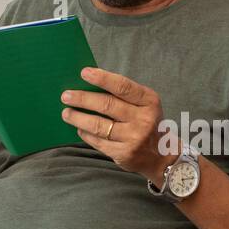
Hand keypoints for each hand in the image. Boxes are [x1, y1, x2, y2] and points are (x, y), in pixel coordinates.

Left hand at [60, 67, 167, 181]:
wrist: (162, 155)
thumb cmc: (147, 123)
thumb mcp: (144, 105)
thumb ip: (123, 95)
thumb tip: (89, 85)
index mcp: (149, 101)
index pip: (123, 86)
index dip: (102, 78)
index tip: (84, 73)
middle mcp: (143, 119)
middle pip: (107, 105)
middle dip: (83, 99)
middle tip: (66, 95)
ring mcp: (134, 138)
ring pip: (99, 125)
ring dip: (78, 117)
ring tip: (66, 113)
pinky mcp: (124, 153)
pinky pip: (98, 141)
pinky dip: (86, 134)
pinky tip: (79, 128)